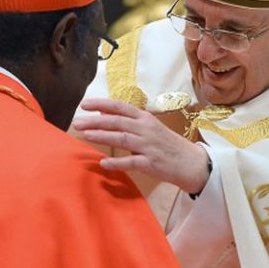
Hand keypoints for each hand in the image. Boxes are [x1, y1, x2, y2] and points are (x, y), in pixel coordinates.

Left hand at [72, 98, 210, 193]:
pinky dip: (117, 162)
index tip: (84, 104)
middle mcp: (146, 129)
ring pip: (122, 138)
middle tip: (77, 122)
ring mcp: (149, 146)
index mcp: (145, 118)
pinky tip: (104, 163)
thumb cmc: (166, 144)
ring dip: (103, 136)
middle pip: (117, 122)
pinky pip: (132, 162)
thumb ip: (128, 121)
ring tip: (86, 135)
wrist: (191, 162)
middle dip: (95, 121)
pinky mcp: (152, 163)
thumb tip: (102, 114)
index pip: (120, 106)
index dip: (101, 104)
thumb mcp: (149, 127)